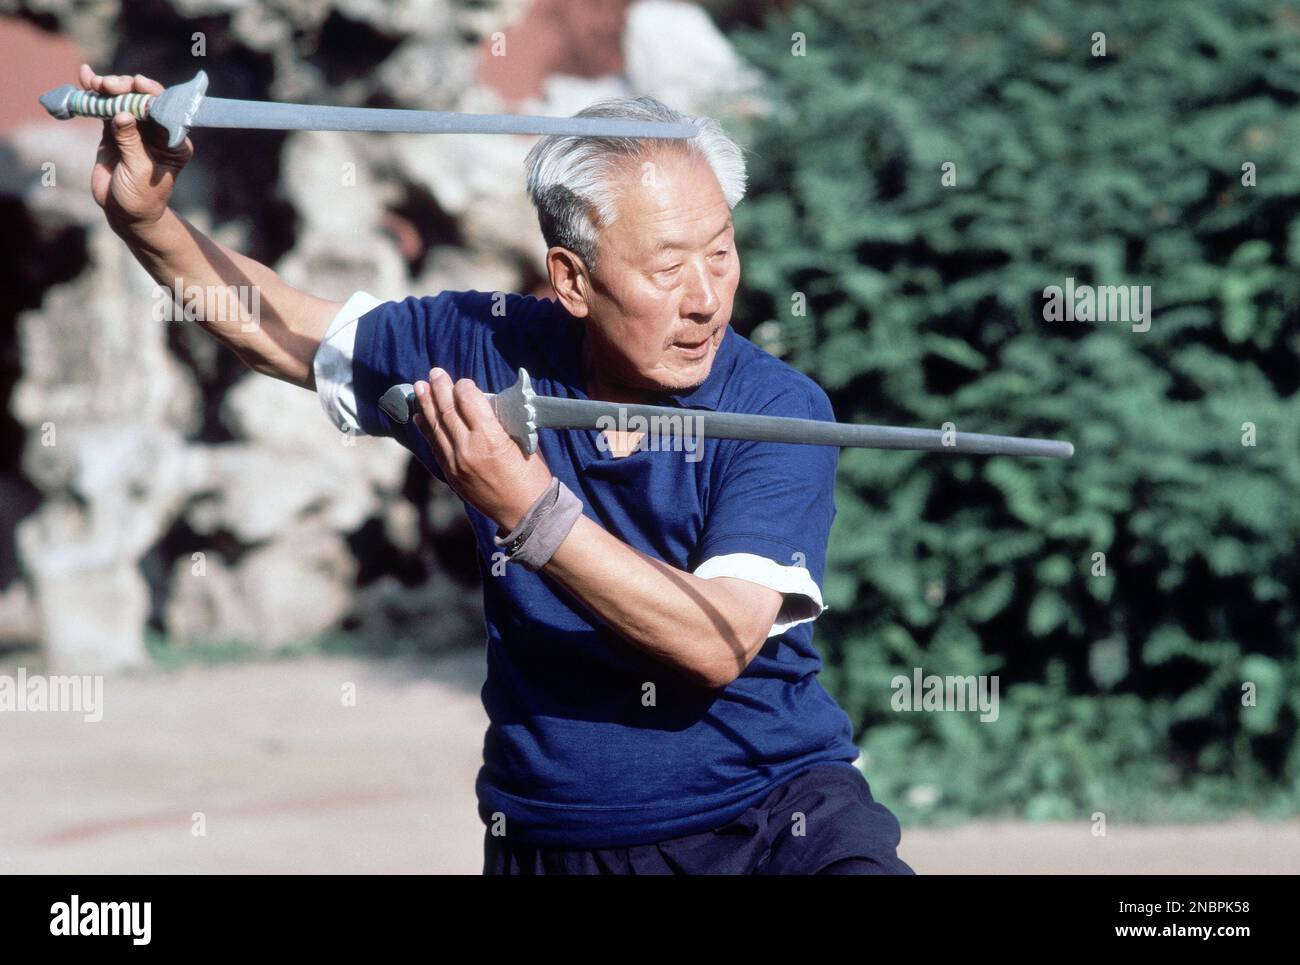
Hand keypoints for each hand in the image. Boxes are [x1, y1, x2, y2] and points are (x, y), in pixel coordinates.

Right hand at [81, 65, 193, 231]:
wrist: (123, 213)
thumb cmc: (141, 196)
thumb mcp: (138, 171)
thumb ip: (130, 142)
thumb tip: (122, 114)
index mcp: (174, 142)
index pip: (166, 111)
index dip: (152, 94)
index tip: (138, 84)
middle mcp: (157, 132)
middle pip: (143, 101)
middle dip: (126, 88)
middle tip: (109, 85)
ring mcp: (135, 129)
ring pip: (123, 100)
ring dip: (108, 87)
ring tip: (95, 82)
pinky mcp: (114, 130)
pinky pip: (105, 108)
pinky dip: (95, 94)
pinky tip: (86, 76)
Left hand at [413, 368, 554, 529]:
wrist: (526, 513)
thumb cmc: (531, 476)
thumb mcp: (522, 442)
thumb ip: (499, 423)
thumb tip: (481, 406)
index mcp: (490, 438)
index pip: (469, 401)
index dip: (464, 387)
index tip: (463, 381)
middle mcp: (468, 449)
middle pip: (448, 410)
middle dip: (440, 389)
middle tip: (434, 373)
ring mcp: (456, 463)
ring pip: (436, 427)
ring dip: (427, 405)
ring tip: (419, 387)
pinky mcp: (451, 475)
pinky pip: (435, 446)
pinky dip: (426, 429)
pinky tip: (420, 417)